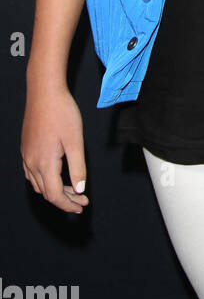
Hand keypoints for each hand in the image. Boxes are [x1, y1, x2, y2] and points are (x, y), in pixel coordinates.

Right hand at [21, 85, 88, 213]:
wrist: (44, 92)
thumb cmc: (62, 113)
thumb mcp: (75, 142)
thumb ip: (78, 168)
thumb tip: (79, 189)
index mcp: (44, 164)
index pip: (54, 195)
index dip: (68, 204)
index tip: (82, 205)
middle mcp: (31, 163)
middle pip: (46, 192)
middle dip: (64, 199)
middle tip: (81, 199)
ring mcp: (26, 155)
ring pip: (38, 183)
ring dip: (54, 190)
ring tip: (72, 189)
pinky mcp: (26, 147)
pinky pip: (32, 172)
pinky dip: (45, 180)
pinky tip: (57, 175)